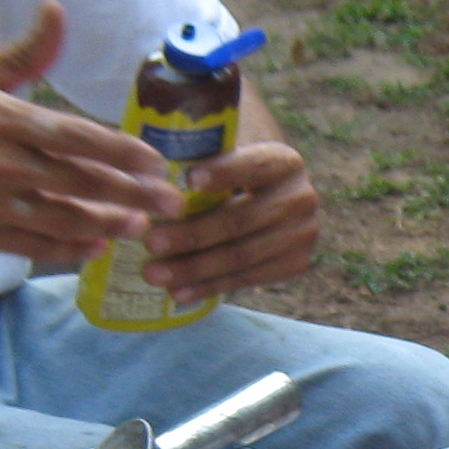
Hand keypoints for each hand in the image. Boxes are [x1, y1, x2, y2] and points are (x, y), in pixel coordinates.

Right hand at [0, 2, 180, 260]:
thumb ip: (24, 52)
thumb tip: (56, 10)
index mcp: (0, 117)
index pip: (72, 136)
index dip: (118, 151)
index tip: (156, 161)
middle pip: (76, 181)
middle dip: (129, 194)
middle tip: (171, 202)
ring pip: (57, 216)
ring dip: (104, 224)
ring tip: (141, 227)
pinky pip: (29, 243)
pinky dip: (64, 247)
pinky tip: (95, 246)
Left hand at [133, 140, 322, 300]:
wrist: (270, 197)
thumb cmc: (232, 173)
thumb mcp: (224, 156)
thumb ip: (199, 160)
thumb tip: (146, 174)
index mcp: (283, 161)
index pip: (252, 166)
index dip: (222, 173)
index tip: (187, 180)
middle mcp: (300, 197)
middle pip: (240, 220)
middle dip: (192, 234)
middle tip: (150, 243)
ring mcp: (302, 235)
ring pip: (241, 256)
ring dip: (194, 268)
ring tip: (154, 274)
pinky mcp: (295, 264)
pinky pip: (246, 279)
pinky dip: (209, 287)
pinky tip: (178, 292)